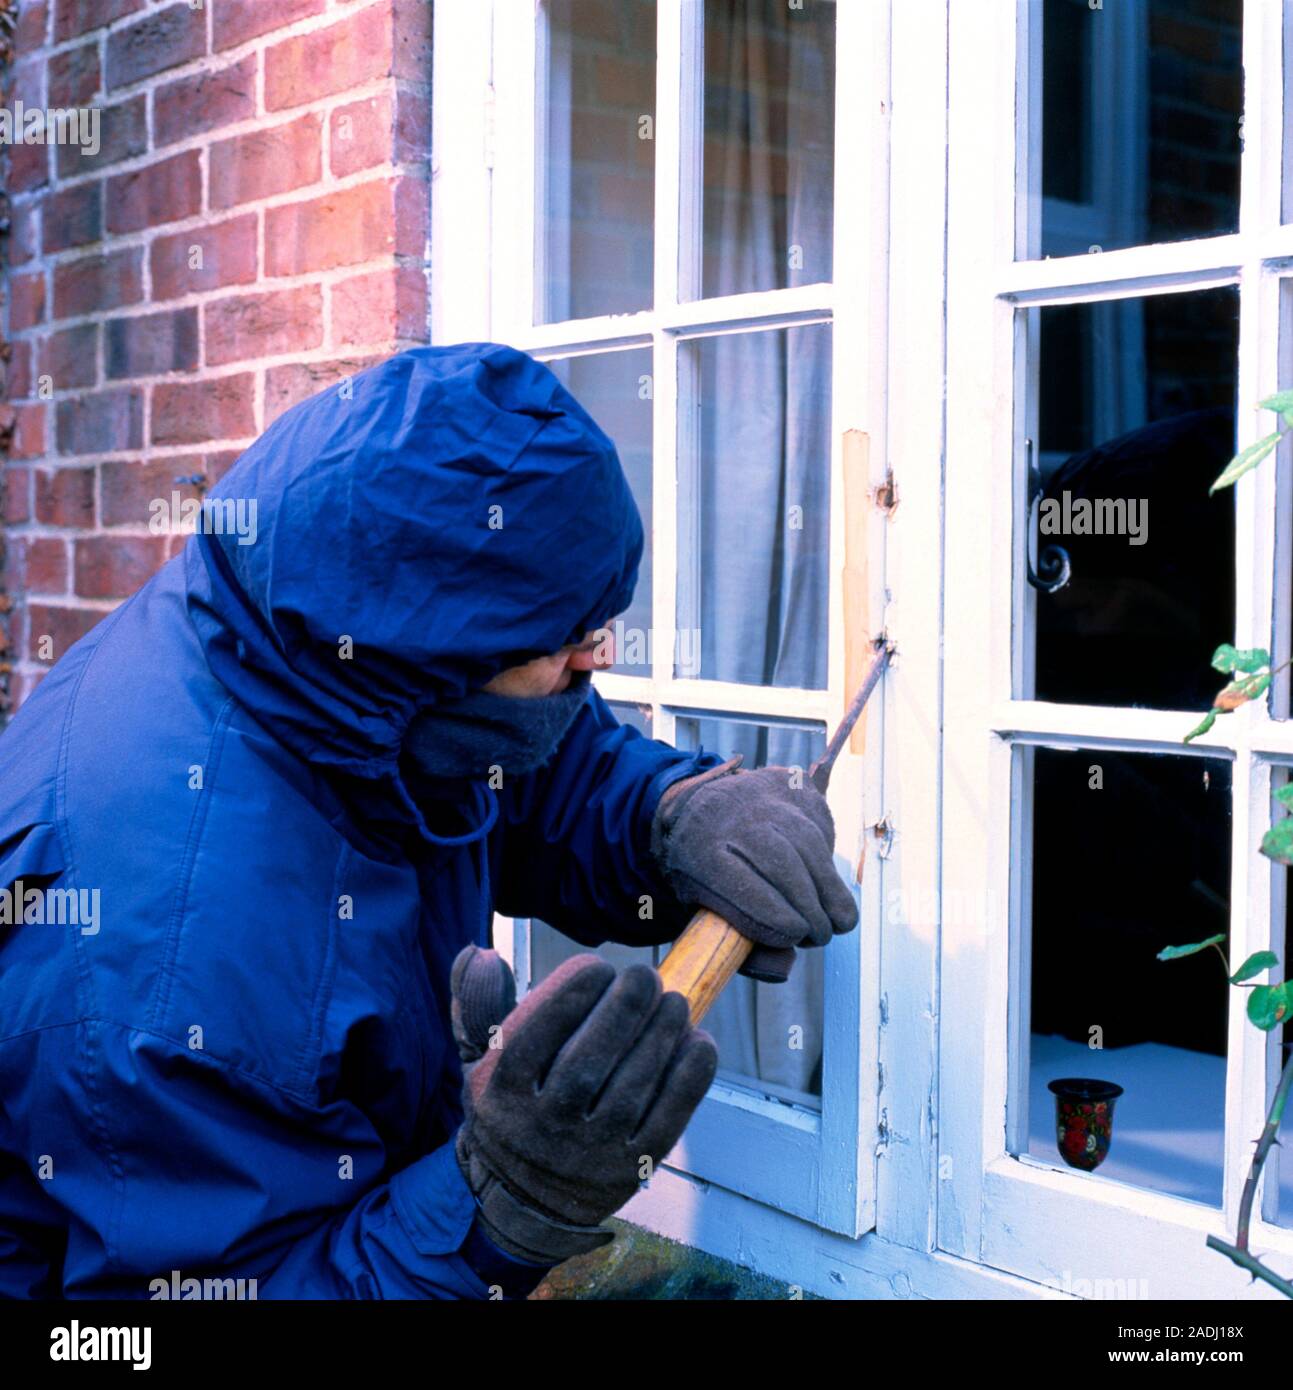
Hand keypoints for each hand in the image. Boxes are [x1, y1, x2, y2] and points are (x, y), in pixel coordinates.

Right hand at [451, 950, 717, 1264]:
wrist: (523, 1200)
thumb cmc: (511, 1105)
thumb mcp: (479, 1059)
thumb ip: (478, 1002)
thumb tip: (484, 952)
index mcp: (500, 1094)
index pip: (530, 1040)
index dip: (568, 996)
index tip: (597, 966)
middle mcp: (542, 1128)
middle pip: (584, 1064)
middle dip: (622, 1011)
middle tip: (644, 975)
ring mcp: (588, 1153)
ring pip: (629, 1090)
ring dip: (660, 1037)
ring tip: (675, 1000)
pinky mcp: (630, 1169)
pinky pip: (666, 1121)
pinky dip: (688, 1080)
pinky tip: (700, 1042)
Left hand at [649, 757, 858, 982]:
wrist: (703, 804)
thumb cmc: (705, 871)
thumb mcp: (702, 910)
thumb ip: (739, 948)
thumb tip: (786, 968)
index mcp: (699, 854)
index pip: (745, 891)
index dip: (778, 922)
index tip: (794, 938)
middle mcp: (732, 821)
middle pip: (784, 867)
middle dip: (810, 912)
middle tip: (817, 936)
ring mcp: (763, 799)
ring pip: (810, 848)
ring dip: (829, 894)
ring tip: (831, 922)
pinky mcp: (792, 790)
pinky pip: (821, 832)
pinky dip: (830, 868)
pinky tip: (826, 889)